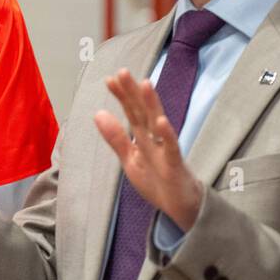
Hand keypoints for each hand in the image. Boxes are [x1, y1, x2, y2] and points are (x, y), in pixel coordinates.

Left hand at [93, 68, 203, 230]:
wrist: (181, 207)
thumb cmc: (158, 181)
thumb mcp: (130, 159)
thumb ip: (116, 137)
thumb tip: (98, 113)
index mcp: (144, 137)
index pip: (131, 112)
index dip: (121, 96)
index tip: (109, 79)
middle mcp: (155, 139)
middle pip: (142, 112)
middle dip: (133, 93)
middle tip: (122, 72)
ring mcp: (166, 150)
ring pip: (157, 124)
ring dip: (152, 105)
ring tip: (145, 84)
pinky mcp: (175, 165)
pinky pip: (171, 148)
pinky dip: (167, 135)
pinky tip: (162, 121)